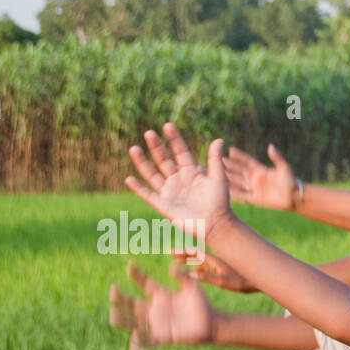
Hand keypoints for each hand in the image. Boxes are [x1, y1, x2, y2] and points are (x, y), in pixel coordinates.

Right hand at [110, 260, 215, 344]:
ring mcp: (157, 323)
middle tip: (113, 289)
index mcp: (161, 294)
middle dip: (121, 297)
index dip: (136, 274)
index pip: (144, 283)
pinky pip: (149, 339)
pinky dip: (141, 338)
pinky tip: (135, 335)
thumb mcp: (192, 287)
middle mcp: (155, 308)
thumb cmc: (202, 304)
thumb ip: (182, 277)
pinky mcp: (163, 337)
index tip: (129, 265)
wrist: (212, 324)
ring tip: (112, 314)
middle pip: (132, 302)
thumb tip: (171, 265)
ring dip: (123, 319)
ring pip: (134, 321)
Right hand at [126, 122, 233, 242]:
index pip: (180, 152)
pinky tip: (129, 179)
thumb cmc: (220, 202)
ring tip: (134, 148)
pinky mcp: (164, 205)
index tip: (167, 125)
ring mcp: (170, 192)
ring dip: (142, 162)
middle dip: (156, 147)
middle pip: (164, 159)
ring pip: (152, 174)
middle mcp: (178, 180)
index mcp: (191, 172)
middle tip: (149, 133)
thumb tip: (218, 139)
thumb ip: (215, 159)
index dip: (174, 139)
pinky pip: (148, 195)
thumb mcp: (218, 178)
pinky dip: (138, 188)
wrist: (216, 224)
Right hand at [170, 248, 253, 292]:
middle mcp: (216, 260)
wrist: (256, 282)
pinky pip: (207, 267)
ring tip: (178, 261)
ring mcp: (219, 264)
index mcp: (215, 260)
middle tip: (171, 253)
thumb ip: (207, 278)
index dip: (183, 252)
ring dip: (190, 260)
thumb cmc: (241, 282)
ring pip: (201, 260)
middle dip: (184, 253)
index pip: (195, 253)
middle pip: (196, 254)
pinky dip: (198, 268)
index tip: (171, 252)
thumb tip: (191, 275)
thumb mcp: (223, 281)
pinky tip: (194, 272)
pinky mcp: (223, 270)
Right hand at [223, 143, 297, 210]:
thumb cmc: (290, 181)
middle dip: (229, 166)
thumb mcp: (284, 168)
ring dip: (228, 179)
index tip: (229, 149)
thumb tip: (270, 146)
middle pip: (239, 171)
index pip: (247, 161)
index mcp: (261, 170)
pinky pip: (242, 196)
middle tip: (217, 160)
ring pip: (238, 183)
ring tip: (217, 175)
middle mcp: (255, 179)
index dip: (239, 156)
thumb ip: (277, 158)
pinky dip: (234, 194)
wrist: (293, 197)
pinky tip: (224, 192)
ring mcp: (254, 189)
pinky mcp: (255, 199)